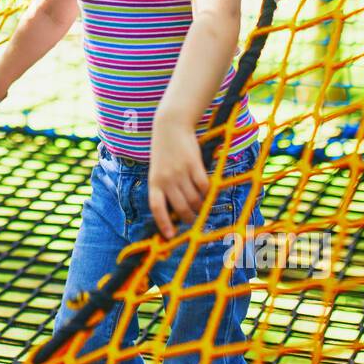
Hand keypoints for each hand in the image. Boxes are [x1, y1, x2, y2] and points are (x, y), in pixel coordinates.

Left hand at [147, 119, 209, 239]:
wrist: (170, 127)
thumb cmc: (164, 152)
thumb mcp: (158, 171)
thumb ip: (165, 188)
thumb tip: (177, 210)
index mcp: (154, 182)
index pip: (157, 208)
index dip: (164, 223)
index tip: (170, 236)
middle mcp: (166, 180)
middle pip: (180, 208)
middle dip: (189, 218)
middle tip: (193, 219)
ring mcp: (180, 172)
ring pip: (194, 199)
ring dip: (200, 206)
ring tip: (202, 205)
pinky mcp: (193, 165)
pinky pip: (204, 186)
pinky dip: (208, 192)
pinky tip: (208, 192)